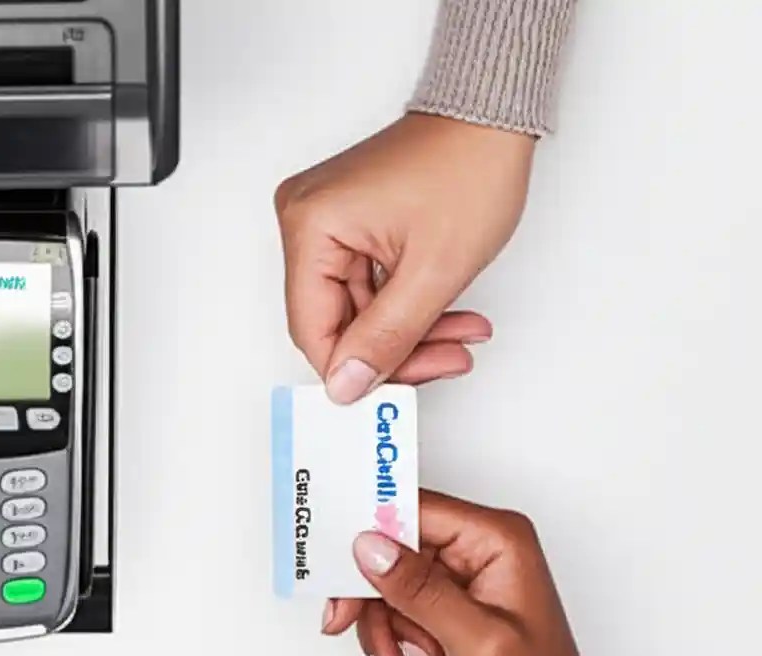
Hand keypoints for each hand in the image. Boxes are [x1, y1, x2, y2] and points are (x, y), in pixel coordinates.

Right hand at [275, 113, 534, 402]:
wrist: (492, 115)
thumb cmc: (469, 166)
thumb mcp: (434, 271)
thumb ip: (387, 338)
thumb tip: (346, 386)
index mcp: (311, 225)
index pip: (312, 327)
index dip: (350, 370)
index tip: (389, 396)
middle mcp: (305, 219)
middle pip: (335, 320)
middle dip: (395, 349)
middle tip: (445, 361)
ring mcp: (325, 220)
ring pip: (357, 307)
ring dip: (410, 329)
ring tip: (461, 336)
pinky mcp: (348, 223)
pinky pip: (367, 284)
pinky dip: (406, 304)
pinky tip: (448, 314)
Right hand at [322, 491, 610, 655]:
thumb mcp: (476, 640)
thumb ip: (421, 590)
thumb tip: (372, 546)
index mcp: (497, 540)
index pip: (417, 510)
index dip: (372, 532)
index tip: (336, 557)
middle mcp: (479, 550)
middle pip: (394, 546)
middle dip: (372, 593)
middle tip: (346, 618)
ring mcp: (462, 577)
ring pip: (388, 579)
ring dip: (380, 623)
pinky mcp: (447, 603)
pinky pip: (396, 604)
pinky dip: (390, 635)